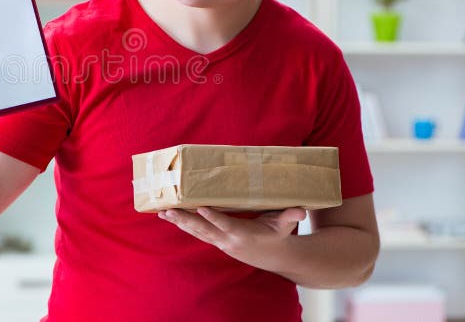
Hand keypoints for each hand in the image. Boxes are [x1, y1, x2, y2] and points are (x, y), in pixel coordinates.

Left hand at [158, 206, 305, 270]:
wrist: (276, 258)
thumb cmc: (279, 235)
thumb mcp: (286, 225)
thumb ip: (291, 215)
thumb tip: (301, 210)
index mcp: (244, 233)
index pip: (225, 224)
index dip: (212, 217)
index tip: (200, 207)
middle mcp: (228, 240)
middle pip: (204, 229)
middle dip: (185, 220)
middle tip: (169, 211)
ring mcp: (221, 242)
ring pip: (197, 232)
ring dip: (179, 222)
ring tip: (163, 213)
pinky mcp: (217, 241)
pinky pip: (197, 233)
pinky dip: (184, 225)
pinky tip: (171, 218)